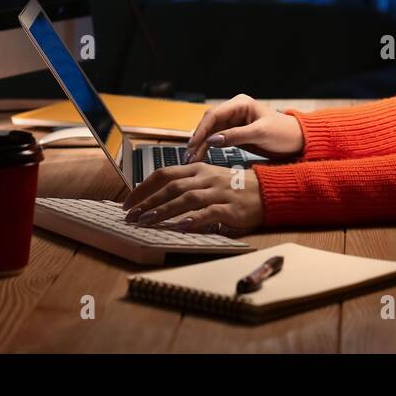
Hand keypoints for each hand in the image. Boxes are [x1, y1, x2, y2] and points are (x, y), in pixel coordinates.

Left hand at [120, 163, 263, 231]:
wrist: (267, 191)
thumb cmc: (235, 187)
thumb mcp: (209, 180)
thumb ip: (187, 185)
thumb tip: (158, 197)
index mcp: (198, 169)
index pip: (164, 174)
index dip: (143, 188)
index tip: (128, 202)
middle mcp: (205, 178)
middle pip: (170, 186)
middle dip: (147, 201)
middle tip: (130, 215)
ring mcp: (218, 192)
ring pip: (185, 198)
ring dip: (163, 210)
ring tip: (146, 222)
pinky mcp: (230, 207)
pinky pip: (208, 213)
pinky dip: (192, 220)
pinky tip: (179, 226)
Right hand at [184, 93, 304, 163]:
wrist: (297, 142)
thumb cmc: (283, 133)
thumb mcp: (261, 133)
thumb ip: (236, 136)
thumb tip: (212, 140)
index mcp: (240, 104)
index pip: (214, 115)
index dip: (201, 130)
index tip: (193, 145)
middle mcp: (234, 111)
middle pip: (209, 124)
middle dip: (197, 139)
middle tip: (188, 156)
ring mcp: (233, 122)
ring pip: (210, 133)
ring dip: (200, 146)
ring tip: (191, 161)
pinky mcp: (234, 134)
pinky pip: (217, 140)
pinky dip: (208, 149)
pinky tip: (201, 158)